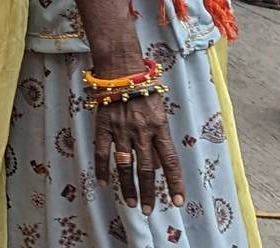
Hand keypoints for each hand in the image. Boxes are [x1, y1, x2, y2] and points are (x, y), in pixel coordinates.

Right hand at [92, 91, 185, 215]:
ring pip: (125, 164)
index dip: (174, 183)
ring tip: (131, 202)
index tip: (177, 201)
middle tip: (148, 209)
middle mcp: (142, 131)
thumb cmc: (144, 89)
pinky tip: (104, 183)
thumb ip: (159, 137)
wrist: (121, 70)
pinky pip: (102, 151)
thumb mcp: (160, 112)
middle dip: (149, 191)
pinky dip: (102, 169)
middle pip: (147, 168)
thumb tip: (159, 164)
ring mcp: (121, 130)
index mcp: (160, 128)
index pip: (170, 161)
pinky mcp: (103, 126)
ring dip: (128, 186)